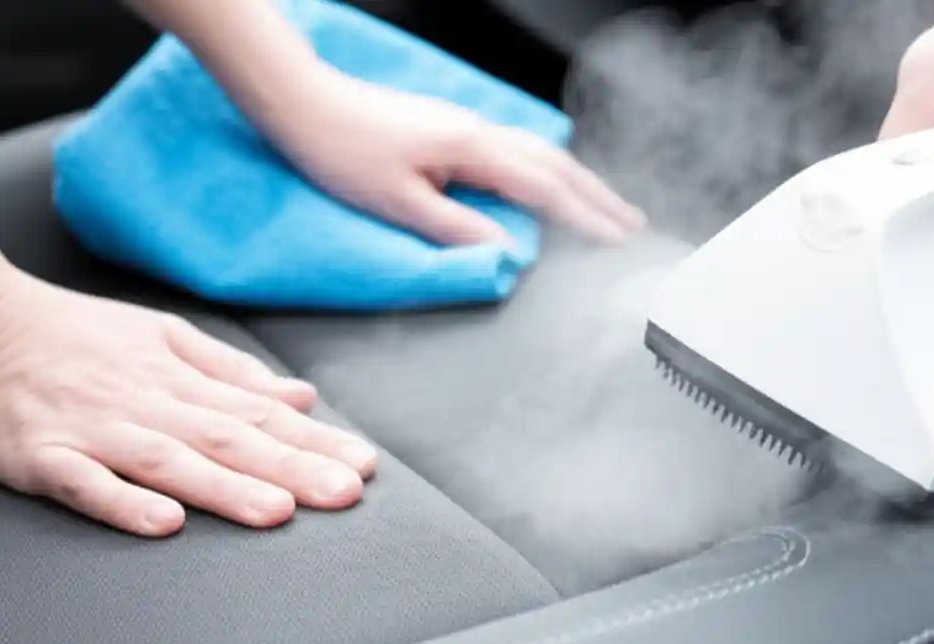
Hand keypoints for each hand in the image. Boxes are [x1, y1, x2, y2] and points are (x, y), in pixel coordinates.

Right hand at [0, 263, 376, 536]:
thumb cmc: (77, 335)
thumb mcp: (161, 337)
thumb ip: (231, 370)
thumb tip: (302, 396)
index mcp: (178, 376)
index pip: (260, 412)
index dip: (315, 441)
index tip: (363, 465)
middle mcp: (145, 401)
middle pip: (229, 437)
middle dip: (292, 468)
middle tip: (344, 493)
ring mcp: (93, 429)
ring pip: (169, 461)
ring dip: (225, 487)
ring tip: (276, 511)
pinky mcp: (40, 455)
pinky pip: (83, 482)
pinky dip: (122, 501)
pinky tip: (163, 522)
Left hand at [260, 64, 646, 247]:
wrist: (303, 103)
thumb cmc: (340, 150)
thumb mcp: (397, 201)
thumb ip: (454, 227)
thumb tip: (504, 250)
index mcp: (471, 148)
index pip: (544, 189)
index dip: (585, 218)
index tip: (615, 241)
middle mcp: (478, 131)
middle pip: (556, 165)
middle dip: (598, 198)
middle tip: (631, 226)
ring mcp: (468, 125)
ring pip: (541, 153)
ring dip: (579, 182)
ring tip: (605, 206)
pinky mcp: (453, 127)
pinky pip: (519, 149)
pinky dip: (550, 170)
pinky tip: (551, 182)